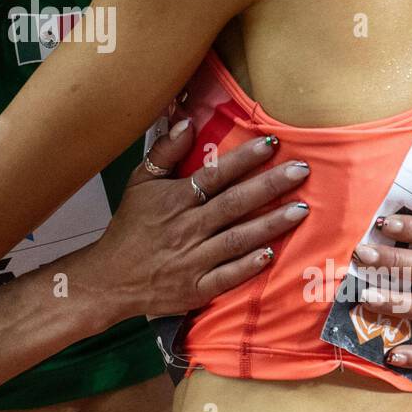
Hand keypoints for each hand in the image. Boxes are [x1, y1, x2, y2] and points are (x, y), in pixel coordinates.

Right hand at [83, 123, 309, 324]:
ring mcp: (192, 260)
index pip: (214, 175)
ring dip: (270, 224)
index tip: (272, 144)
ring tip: (301, 209)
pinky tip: (271, 254)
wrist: (110, 278)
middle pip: (233, 203)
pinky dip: (247, 266)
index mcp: (174, 200)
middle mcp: (186, 228)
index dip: (244, 159)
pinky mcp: (195, 289)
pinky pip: (226, 277)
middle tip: (301, 171)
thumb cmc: (129, 227)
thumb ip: (164, 152)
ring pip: (237, 239)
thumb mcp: (138, 183)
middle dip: (269, 186)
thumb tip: (187, 121)